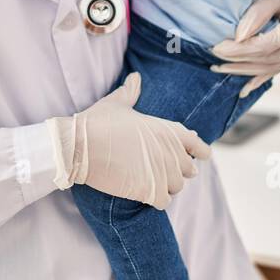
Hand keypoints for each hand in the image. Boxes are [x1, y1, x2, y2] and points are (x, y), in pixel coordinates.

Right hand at [46, 73, 210, 209]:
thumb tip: (135, 77)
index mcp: (168, 130)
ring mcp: (162, 172)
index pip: (199, 147)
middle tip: (159, 168)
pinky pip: (164, 201)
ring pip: (177, 187)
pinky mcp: (150, 190)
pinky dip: (155, 199)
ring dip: (166, 186)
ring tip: (149, 180)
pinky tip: (142, 191)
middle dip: (177, 171)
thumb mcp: (116, 103)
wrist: (80, 146)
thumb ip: (130, 92)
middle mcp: (170, 151)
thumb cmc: (98, 123)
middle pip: (189, 170)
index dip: (198, 153)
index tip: (193, 157)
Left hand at [210, 0, 279, 94]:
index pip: (261, 48)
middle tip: (212, 58)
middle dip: (236, 61)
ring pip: (268, 68)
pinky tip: (244, 89)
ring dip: (243, 71)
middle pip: (263, 61)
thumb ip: (257, 15)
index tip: (216, 47)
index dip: (237, 50)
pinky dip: (259, 78)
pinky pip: (277, 70)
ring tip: (218, 69)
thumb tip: (238, 37)